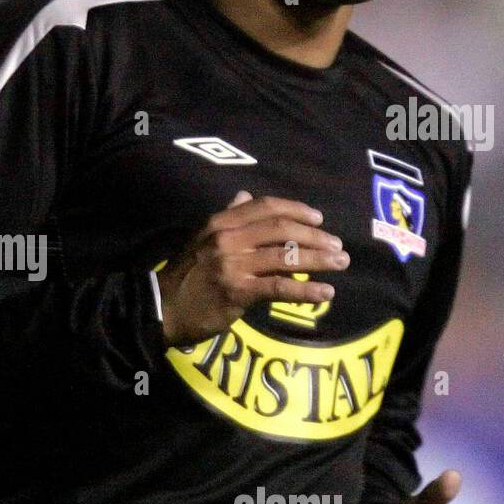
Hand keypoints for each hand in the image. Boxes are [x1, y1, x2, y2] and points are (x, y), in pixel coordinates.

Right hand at [157, 192, 348, 346]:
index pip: (265, 206)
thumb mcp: (202, 239)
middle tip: (338, 246)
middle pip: (281, 229)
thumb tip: (245, 195)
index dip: (297, 210)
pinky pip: (280, 287)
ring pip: (286, 256)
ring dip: (319, 259)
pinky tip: (326, 293)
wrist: (163, 308)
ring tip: (341, 264)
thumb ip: (227, 217)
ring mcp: (232, 264)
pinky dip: (307, 290)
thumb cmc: (186, 275)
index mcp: (220, 222)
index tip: (319, 218)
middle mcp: (227, 238)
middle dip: (316, 236)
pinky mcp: (237, 291)